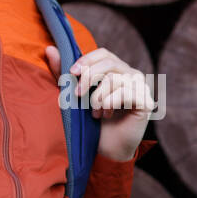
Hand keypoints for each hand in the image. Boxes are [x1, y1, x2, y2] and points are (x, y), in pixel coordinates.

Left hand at [45, 45, 153, 161]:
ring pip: (114, 79)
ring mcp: (141, 87)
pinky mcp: (146, 101)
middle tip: (77, 95)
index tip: (71, 72)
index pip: (104, 54)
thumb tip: (49, 48)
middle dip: (88, 77)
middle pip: (109, 62)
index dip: (87, 60)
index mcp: (117, 70)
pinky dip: (109, 103)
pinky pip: (125, 93)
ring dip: (98, 97)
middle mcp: (132, 75)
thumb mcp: (73, 93)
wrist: (106, 149)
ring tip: (94, 111)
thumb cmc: (91, 121)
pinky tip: (106, 114)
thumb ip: (63, 73)